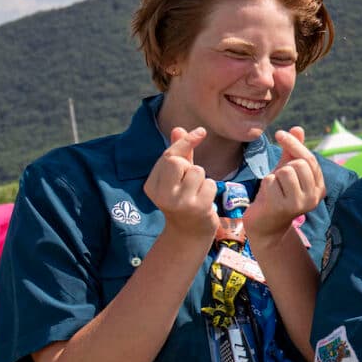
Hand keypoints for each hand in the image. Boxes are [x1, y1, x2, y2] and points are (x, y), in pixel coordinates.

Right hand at [144, 127, 216, 243]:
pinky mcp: (197, 208)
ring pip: (197, 171)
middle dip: (189, 165)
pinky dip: (210, 189)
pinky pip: (209, 184)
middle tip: (189, 181)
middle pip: (178, 161)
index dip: (185, 142)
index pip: (168, 156)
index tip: (201, 132)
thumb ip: (179, 153)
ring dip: (202, 178)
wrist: (190, 232)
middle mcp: (162, 194)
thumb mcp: (178, 175)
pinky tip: (204, 200)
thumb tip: (178, 129)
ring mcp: (179, 202)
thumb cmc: (184, 198)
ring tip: (196, 192)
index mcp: (152, 185)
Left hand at [244, 128, 325, 243]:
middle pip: (298, 164)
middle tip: (279, 181)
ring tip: (274, 190)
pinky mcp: (284, 207)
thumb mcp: (285, 171)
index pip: (309, 159)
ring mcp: (300, 203)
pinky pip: (271, 181)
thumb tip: (298, 128)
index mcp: (319, 187)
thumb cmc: (276, 196)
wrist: (265, 226)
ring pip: (286, 171)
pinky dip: (265, 185)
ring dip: (274, 177)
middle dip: (283, 166)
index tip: (280, 133)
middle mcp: (314, 197)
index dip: (294, 144)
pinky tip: (267, 198)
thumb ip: (293, 151)